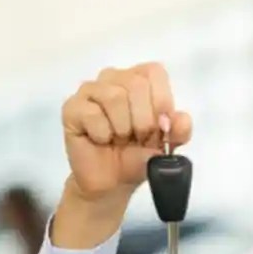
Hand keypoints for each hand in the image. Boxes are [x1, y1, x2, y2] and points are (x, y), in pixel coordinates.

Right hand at [60, 62, 192, 202]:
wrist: (113, 181)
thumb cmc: (139, 155)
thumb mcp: (169, 145)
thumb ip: (180, 130)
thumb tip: (179, 119)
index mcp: (140, 80)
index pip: (154, 72)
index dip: (161, 101)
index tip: (160, 127)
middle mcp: (114, 78)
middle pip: (136, 83)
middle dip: (144, 120)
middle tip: (138, 138)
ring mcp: (90, 90)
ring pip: (114, 96)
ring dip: (123, 127)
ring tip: (120, 139)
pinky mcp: (72, 107)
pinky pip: (92, 114)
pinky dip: (103, 134)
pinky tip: (101, 140)